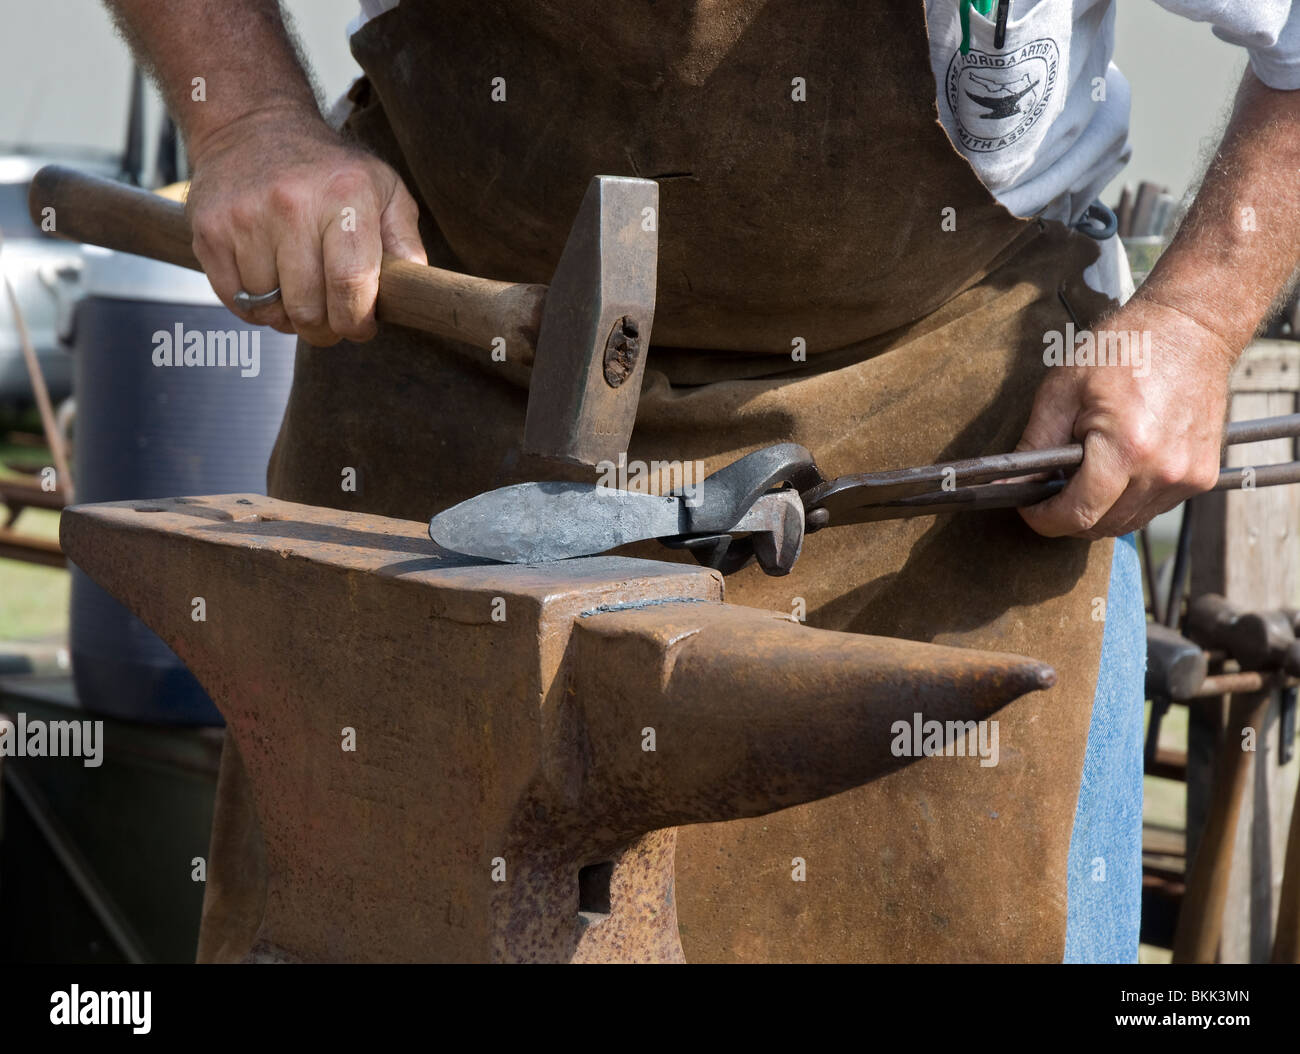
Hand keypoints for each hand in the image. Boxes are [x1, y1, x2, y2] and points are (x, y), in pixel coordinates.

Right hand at [186, 103, 426, 345]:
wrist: (252, 126)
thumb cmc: (329, 170)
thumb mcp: (384, 190)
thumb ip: (405, 243)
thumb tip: (414, 291)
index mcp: (344, 196)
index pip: (351, 284)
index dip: (358, 321)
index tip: (361, 326)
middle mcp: (291, 206)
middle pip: (308, 308)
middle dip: (325, 329)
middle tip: (331, 320)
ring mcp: (244, 218)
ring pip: (271, 310)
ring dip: (288, 317)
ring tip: (300, 293)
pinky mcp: (209, 231)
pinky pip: (237, 301)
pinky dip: (256, 307)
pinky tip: (271, 285)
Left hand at [1015, 297, 1234, 538]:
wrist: (1192, 328)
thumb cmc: (1126, 348)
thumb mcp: (1062, 390)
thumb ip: (1035, 445)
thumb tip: (1009, 483)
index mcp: (1127, 449)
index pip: (1077, 514)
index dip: (1043, 519)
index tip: (1028, 507)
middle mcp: (1164, 471)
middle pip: (1102, 526)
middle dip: (1067, 516)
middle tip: (1048, 489)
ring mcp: (1189, 477)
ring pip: (1128, 522)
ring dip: (1098, 510)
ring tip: (1082, 474)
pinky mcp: (1202, 476)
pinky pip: (1152, 507)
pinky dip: (1127, 500)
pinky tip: (1115, 470)